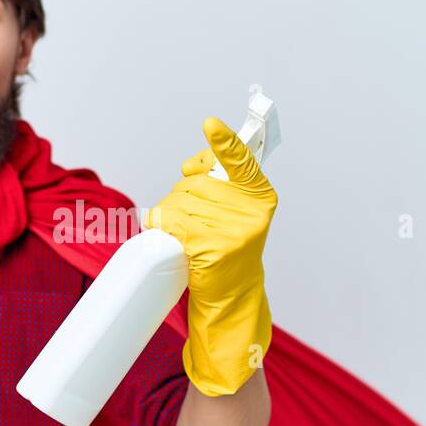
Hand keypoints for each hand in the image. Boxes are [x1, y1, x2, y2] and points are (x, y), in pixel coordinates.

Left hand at [143, 117, 276, 396]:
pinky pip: (174, 225)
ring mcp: (236, 232)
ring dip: (169, 218)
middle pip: (194, 184)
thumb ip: (219, 185)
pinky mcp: (216, 250)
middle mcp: (252, 212)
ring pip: (179, 204)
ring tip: (187, 240)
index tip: (210, 124)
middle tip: (193, 225)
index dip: (224, 143)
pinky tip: (177, 244)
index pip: (241, 160)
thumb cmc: (224, 252)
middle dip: (182, 200)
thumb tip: (192, 166)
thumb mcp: (230, 214)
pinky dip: (164, 230)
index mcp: (260, 197)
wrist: (231, 301)